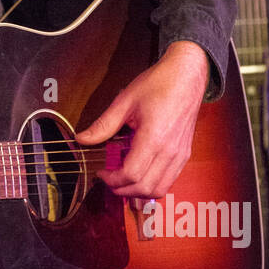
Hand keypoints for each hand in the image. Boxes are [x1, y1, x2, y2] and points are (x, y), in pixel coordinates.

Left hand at [74, 41, 209, 197]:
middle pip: (145, 187)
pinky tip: (140, 173)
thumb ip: (103, 125)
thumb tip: (82, 139)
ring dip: (138, 192)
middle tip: (108, 179)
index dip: (112, 179)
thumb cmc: (158, 85)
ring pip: (159, 190)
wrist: (187, 76)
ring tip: (123, 180)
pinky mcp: (185, 154)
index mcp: (154, 138)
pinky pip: (169, 181)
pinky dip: (152, 185)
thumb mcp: (125, 102)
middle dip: (122, 189)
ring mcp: (180, 155)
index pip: (131, 174)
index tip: (101, 172)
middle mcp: (170, 151)